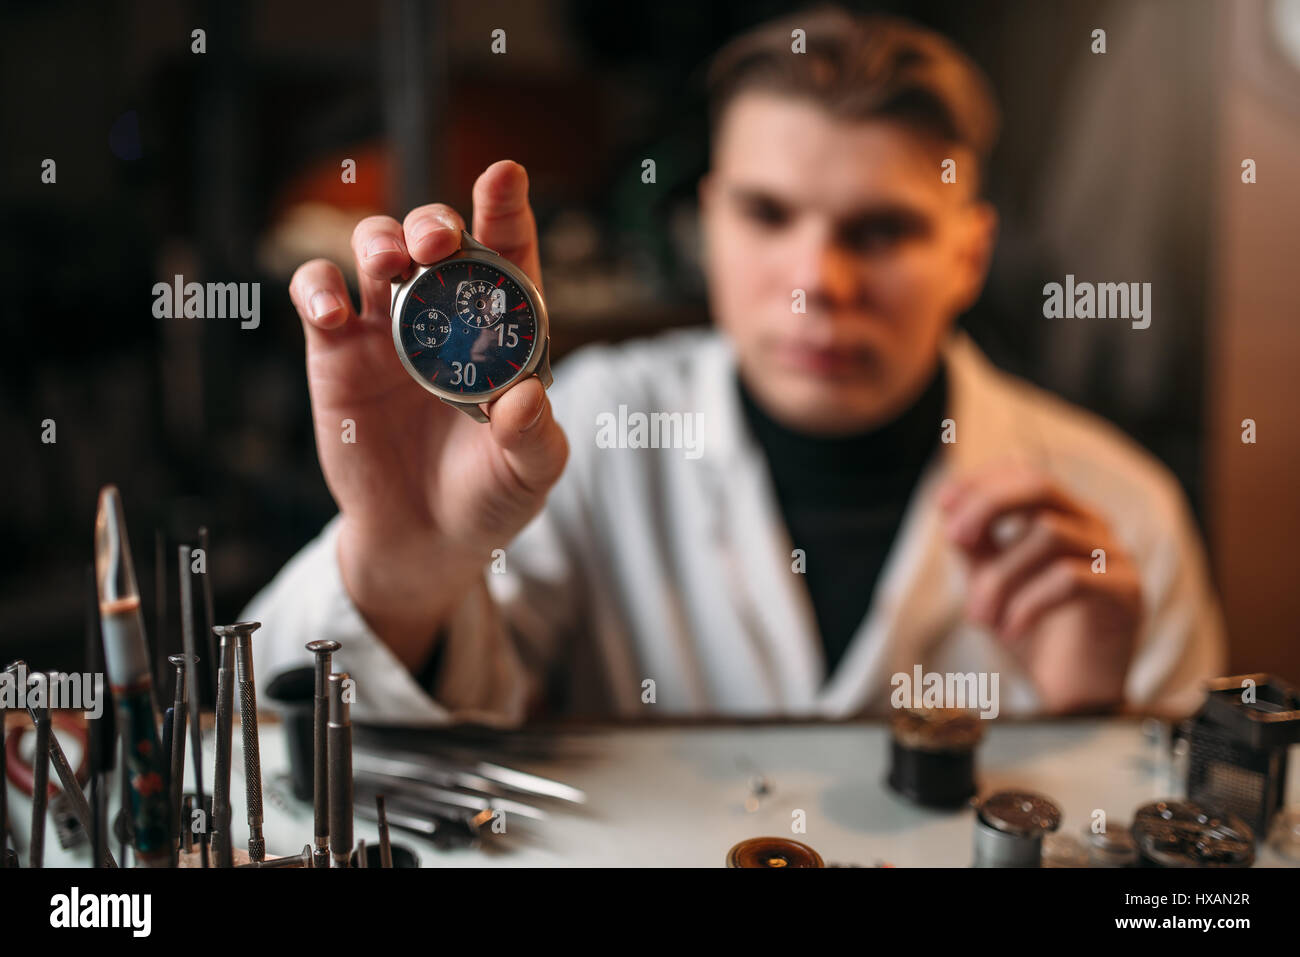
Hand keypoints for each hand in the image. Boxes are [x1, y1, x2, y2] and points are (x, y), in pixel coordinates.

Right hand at [286, 161, 567, 667]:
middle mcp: (445, 315)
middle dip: (433, 223)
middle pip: (435, 239)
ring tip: (387, 264)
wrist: (424, 540)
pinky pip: (319, 298)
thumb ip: (532, 437)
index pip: (506, 255)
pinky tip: (330, 309)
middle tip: (436, 239)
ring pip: (375, 252)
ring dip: (378, 241)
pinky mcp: (337, 353)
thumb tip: (526, 397)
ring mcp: (388, 328)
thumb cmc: (489, 497)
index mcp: (501, 328)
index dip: (503, 210)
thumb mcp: (528, 473)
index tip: (503, 175)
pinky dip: (318, 289)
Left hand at [938, 462, 1142, 712]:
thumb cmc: (1033, 632)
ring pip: (1049, 534)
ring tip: (980, 618)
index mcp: (1062, 517)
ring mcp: (1115, 557)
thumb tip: (949, 507)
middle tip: (955, 539)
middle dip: (989, 504)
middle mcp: (1092, 527)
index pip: (1025, 474)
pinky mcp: (1126, 594)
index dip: (982, 481)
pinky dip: (1028, 602)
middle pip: (1041, 486)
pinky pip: (1071, 578)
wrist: (1075, 695)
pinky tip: (1010, 630)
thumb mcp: (992, 582)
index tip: (943, 504)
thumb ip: (974, 546)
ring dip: (1001, 576)